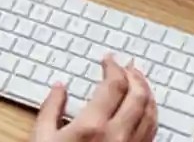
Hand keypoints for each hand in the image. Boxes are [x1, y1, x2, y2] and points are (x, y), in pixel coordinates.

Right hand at [32, 56, 156, 141]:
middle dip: (135, 75)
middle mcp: (118, 136)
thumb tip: (60, 88)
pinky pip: (152, 132)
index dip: (113, 66)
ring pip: (151, 113)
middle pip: (139, 95)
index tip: (108, 60)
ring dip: (147, 93)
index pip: (114, 84)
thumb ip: (50, 110)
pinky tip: (144, 111)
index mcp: (93, 126)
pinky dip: (151, 114)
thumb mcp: (41, 141)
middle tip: (127, 66)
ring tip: (139, 82)